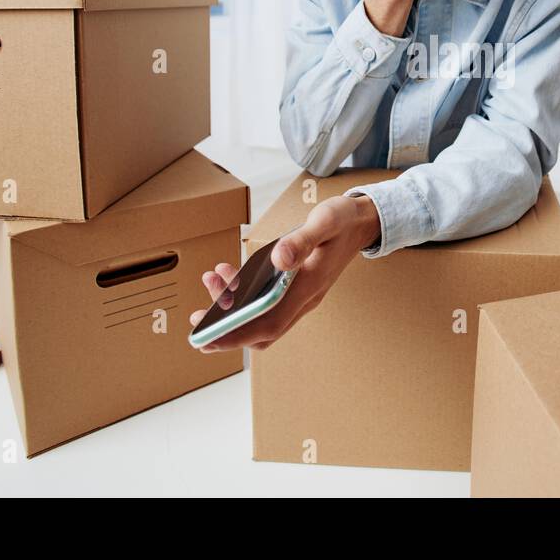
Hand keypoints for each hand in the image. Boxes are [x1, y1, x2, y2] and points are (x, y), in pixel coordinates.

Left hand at [188, 193, 380, 351]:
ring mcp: (301, 296)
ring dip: (233, 308)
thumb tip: (278, 260)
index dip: (237, 335)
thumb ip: (301, 241)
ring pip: (262, 318)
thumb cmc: (343, 221)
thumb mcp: (325, 222)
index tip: (208, 337)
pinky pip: (267, 304)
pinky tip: (230, 276)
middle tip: (196, 319)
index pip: (270, 323)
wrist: (363, 223)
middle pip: (262, 330)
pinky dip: (244, 297)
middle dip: (227, 329)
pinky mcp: (297, 289)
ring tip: (212, 280)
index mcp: (309, 287)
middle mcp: (304, 299)